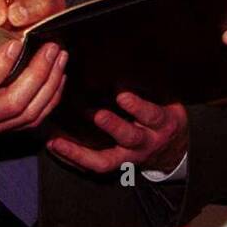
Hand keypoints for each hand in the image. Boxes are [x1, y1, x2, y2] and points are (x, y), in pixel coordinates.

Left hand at [47, 92, 188, 175]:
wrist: (171, 149)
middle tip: (97, 115)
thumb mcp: (168, 98)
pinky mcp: (114, 165)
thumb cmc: (164, 115)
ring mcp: (128, 157)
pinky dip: (73, 158)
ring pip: (104, 160)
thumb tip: (127, 61)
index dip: (138, 106)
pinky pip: (92, 166)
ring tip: (58, 141)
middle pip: (129, 137)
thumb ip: (150, 85)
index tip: (122, 94)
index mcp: (161, 123)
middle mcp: (145, 142)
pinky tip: (55, 147)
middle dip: (113, 126)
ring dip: (79, 151)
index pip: (152, 115)